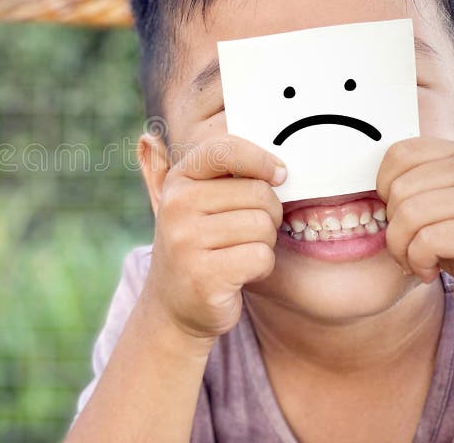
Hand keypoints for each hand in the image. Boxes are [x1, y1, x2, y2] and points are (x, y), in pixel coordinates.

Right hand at [142, 134, 285, 342]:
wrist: (174, 303)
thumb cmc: (201, 244)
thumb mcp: (200, 201)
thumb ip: (224, 172)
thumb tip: (273, 154)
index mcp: (178, 179)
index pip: (224, 149)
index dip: (260, 159)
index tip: (278, 174)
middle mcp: (176, 205)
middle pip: (257, 192)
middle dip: (268, 212)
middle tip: (250, 228)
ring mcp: (186, 241)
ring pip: (262, 226)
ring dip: (264, 242)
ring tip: (240, 251)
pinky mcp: (204, 275)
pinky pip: (260, 257)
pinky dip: (261, 267)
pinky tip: (240, 273)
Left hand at [377, 136, 453, 328]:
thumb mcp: (439, 205)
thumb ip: (415, 185)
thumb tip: (368, 190)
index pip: (403, 153)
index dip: (384, 185)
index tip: (393, 211)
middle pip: (401, 187)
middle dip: (392, 224)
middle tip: (405, 246)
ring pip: (409, 214)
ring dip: (401, 247)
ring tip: (414, 261)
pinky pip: (426, 241)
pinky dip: (418, 262)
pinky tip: (430, 271)